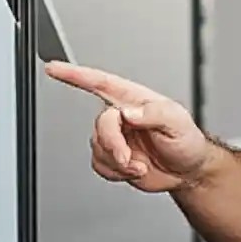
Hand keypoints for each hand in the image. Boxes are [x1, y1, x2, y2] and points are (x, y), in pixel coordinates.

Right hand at [45, 61, 213, 192]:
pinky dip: (116, 172)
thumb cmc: (186, 140)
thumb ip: (154, 114)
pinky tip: (133, 169)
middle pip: (100, 125)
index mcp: (133, 100)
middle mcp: (121, 116)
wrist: (187, 171)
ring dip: (119, 162)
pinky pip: (99, 165)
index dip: (75, 74)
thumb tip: (129, 112)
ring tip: (140, 163)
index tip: (54, 68)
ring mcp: (115, 137)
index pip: (100, 82)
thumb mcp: (178, 122)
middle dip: (114, 145)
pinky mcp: (112, 157)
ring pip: (97, 148)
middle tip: (131, 158)